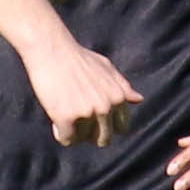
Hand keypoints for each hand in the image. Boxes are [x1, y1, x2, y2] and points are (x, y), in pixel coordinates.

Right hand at [19, 35, 142, 147]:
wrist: (51, 50)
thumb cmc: (78, 57)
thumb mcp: (106, 67)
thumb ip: (122, 86)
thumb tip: (139, 99)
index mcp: (118, 97)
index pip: (121, 128)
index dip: (107, 126)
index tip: (94, 120)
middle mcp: (106, 107)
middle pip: (103, 140)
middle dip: (91, 134)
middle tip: (78, 121)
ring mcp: (87, 113)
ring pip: (82, 139)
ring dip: (73, 131)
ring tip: (65, 113)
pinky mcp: (66, 117)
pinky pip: (66, 139)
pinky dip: (60, 133)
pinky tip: (56, 120)